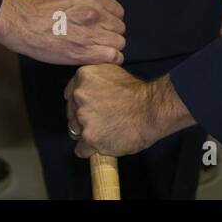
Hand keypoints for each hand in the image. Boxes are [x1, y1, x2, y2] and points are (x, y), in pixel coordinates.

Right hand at [0, 0, 124, 65]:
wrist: (22, 23)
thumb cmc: (39, 9)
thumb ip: (86, 3)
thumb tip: (98, 11)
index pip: (118, 12)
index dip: (112, 20)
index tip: (105, 26)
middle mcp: (96, 14)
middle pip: (119, 28)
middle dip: (111, 34)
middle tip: (99, 39)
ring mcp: (91, 34)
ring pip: (119, 43)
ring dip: (111, 47)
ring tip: (100, 50)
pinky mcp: (84, 53)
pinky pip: (113, 57)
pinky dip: (111, 59)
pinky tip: (101, 58)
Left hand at [65, 67, 193, 158]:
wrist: (151, 109)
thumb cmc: (137, 92)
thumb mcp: (112, 71)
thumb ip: (96, 78)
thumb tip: (90, 85)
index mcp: (82, 76)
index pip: (70, 94)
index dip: (80, 103)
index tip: (90, 108)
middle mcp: (79, 96)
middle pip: (71, 113)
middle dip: (82, 118)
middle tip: (100, 121)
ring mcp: (83, 117)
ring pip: (75, 131)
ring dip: (86, 133)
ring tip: (103, 132)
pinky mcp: (90, 138)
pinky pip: (81, 149)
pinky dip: (88, 150)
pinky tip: (99, 146)